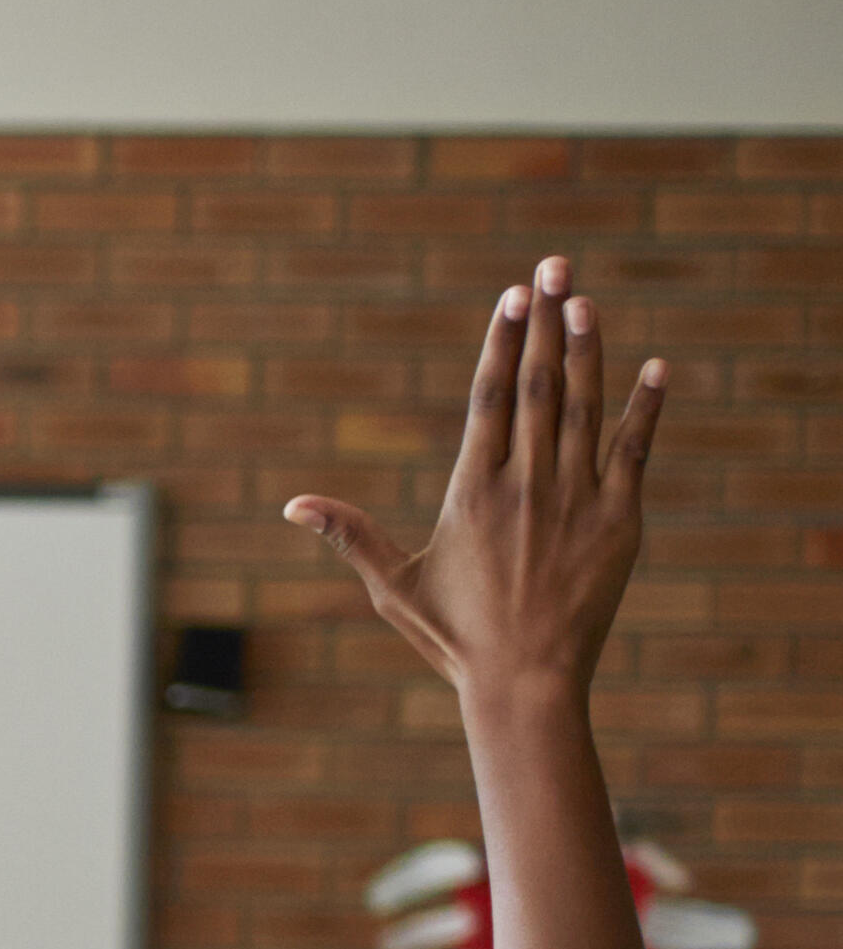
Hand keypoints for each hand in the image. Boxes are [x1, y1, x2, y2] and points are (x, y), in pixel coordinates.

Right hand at [288, 255, 662, 702]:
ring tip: (586, 300)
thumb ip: (350, 535)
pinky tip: (656, 368)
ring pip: (586, 407)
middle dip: (546, 321)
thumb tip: (292, 506)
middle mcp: (527, 486)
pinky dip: (645, 407)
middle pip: (540, 386)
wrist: (525, 682)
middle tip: (553, 265)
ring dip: (589, 349)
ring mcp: (579, 499)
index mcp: (472, 493)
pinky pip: (635, 450)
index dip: (502, 342)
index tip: (511, 297)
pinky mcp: (620, 520)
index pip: (490, 399)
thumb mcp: (393, 587)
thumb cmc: (454, 637)